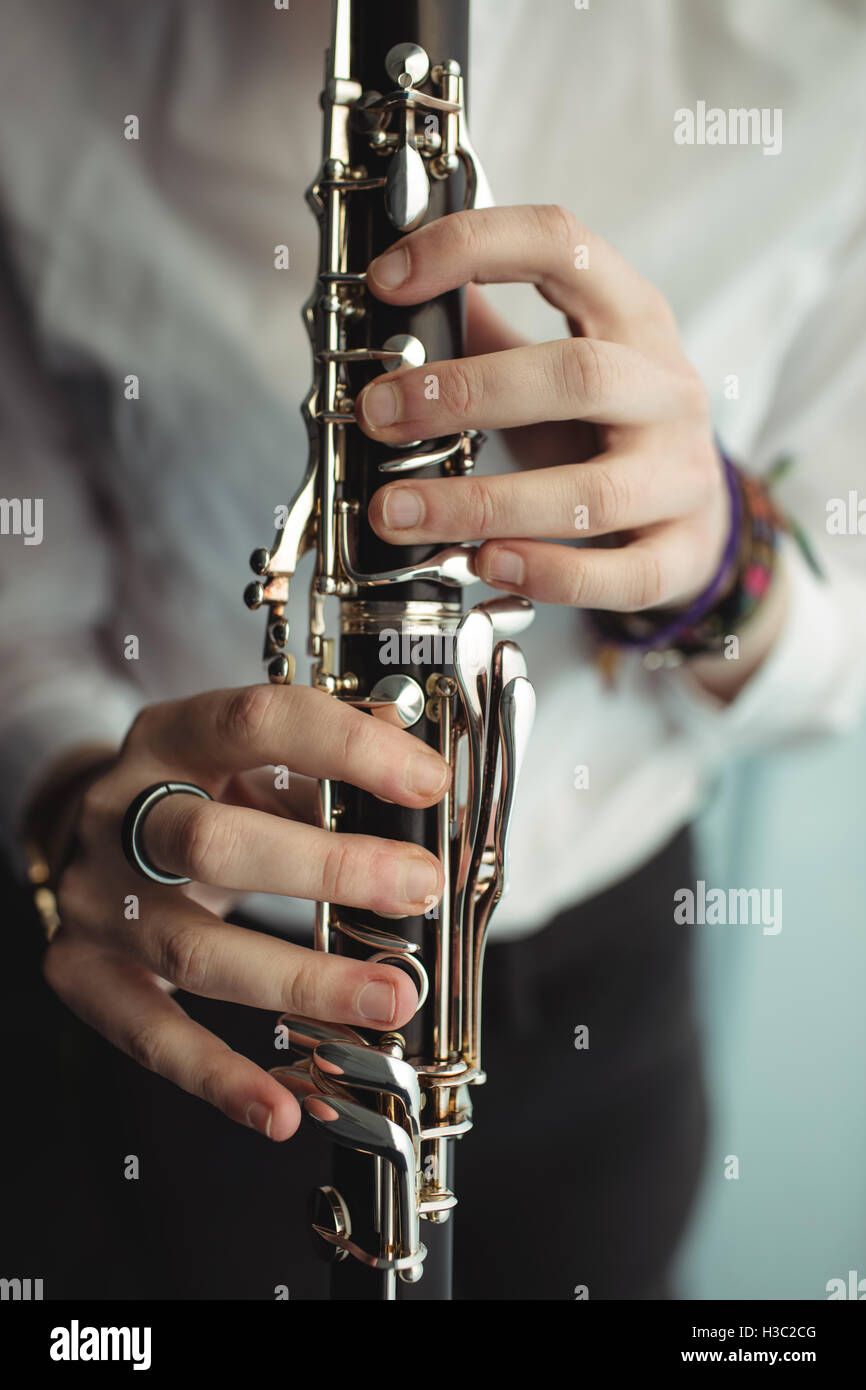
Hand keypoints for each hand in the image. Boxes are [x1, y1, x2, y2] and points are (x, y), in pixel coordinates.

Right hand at [40, 685, 447, 1138]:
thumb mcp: (250, 758)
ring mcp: (96, 898)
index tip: (427, 782)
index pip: (259, 722)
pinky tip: (283, 1107)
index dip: (347, 747)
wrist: (88, 831)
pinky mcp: (83, 973)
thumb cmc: (197, 794)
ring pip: (194, 951)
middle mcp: (120, 814)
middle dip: (327, 870)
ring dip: (301, 984)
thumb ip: (326, 765)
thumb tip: (421, 777)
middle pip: (213, 842)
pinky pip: (151, 1036)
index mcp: (172, 737)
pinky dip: (219, 1078)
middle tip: (416, 890)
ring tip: (388, 1000)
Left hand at [357, 204, 727, 613]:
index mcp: (630, 316)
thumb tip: (393, 294)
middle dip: (467, 394)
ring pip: (594, 494)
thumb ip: (486, 330)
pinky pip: (623, 575)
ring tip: (401, 513)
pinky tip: (487, 565)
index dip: (471, 247)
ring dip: (485, 505)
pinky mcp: (683, 552)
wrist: (700, 512)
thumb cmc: (609, 427)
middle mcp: (666, 388)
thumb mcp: (559, 360)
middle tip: (378, 415)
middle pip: (578, 376)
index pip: (560, 244)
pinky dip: (550, 574)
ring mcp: (682, 474)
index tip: (387, 281)